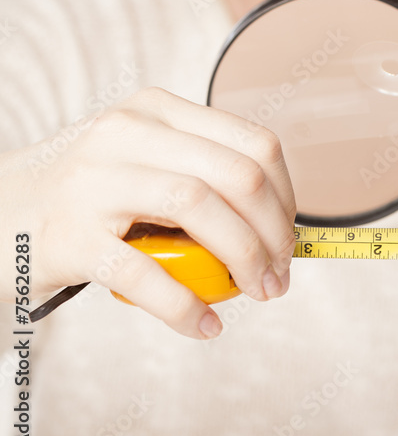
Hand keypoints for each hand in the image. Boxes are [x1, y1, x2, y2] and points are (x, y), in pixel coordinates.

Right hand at [0, 87, 295, 338]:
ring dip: (244, 259)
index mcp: (156, 110)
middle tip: (279, 275)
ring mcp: (96, 181)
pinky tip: (204, 324)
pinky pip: (143, 273)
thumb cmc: (88, 191)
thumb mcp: (141, 156)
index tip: (289, 235)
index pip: (253, 142)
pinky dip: (184, 304)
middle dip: (275, 232)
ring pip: (200, 207)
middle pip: (237, 174)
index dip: (287, 195)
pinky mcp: (70, 236)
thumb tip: (277, 220)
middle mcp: (128, 133)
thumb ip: (198, 170)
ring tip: (256, 292)